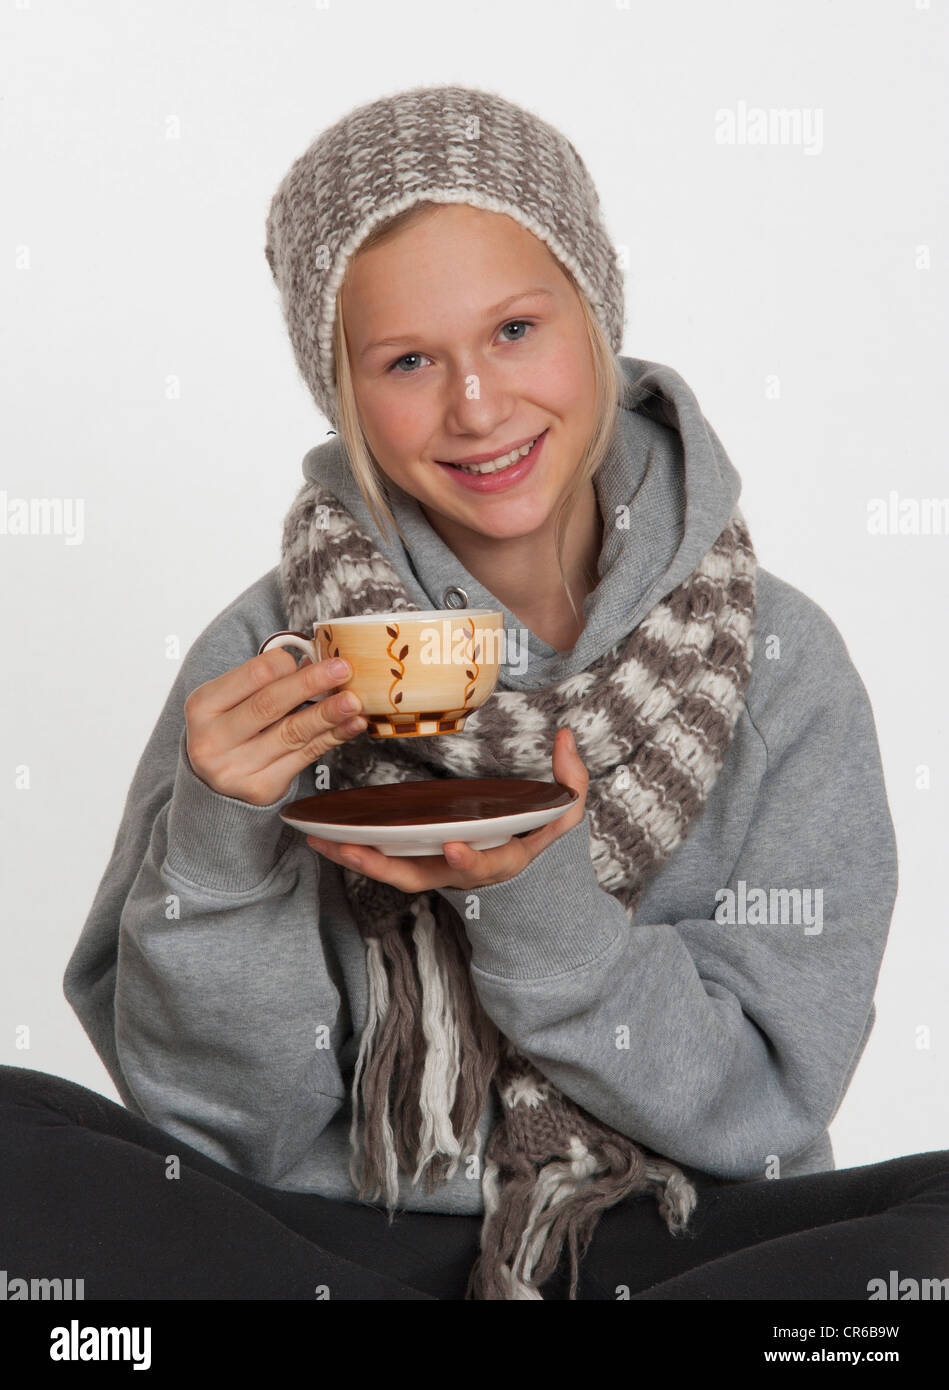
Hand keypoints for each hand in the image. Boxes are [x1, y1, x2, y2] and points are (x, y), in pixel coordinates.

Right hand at [185, 649, 367, 806]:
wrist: (212, 783)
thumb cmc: (229, 729)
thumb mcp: (231, 700)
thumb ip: (265, 682)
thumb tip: (316, 662)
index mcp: (202, 705)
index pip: (253, 675)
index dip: (287, 664)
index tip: (313, 656)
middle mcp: (212, 739)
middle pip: (270, 704)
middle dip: (311, 683)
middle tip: (343, 668)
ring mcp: (236, 768)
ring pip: (292, 733)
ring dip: (328, 713)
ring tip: (354, 700)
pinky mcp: (261, 789)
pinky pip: (305, 757)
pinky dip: (332, 737)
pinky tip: (352, 725)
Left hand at [306, 727, 588, 891]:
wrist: (521, 867)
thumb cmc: (540, 834)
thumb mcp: (566, 811)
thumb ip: (570, 780)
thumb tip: (565, 737)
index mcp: (500, 861)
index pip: (486, 866)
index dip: (471, 861)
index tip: (456, 845)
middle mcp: (460, 872)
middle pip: (418, 877)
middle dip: (384, 866)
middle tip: (353, 849)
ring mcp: (435, 868)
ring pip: (390, 872)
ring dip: (356, 859)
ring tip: (322, 841)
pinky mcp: (416, 859)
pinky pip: (380, 861)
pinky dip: (352, 851)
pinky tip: (321, 836)